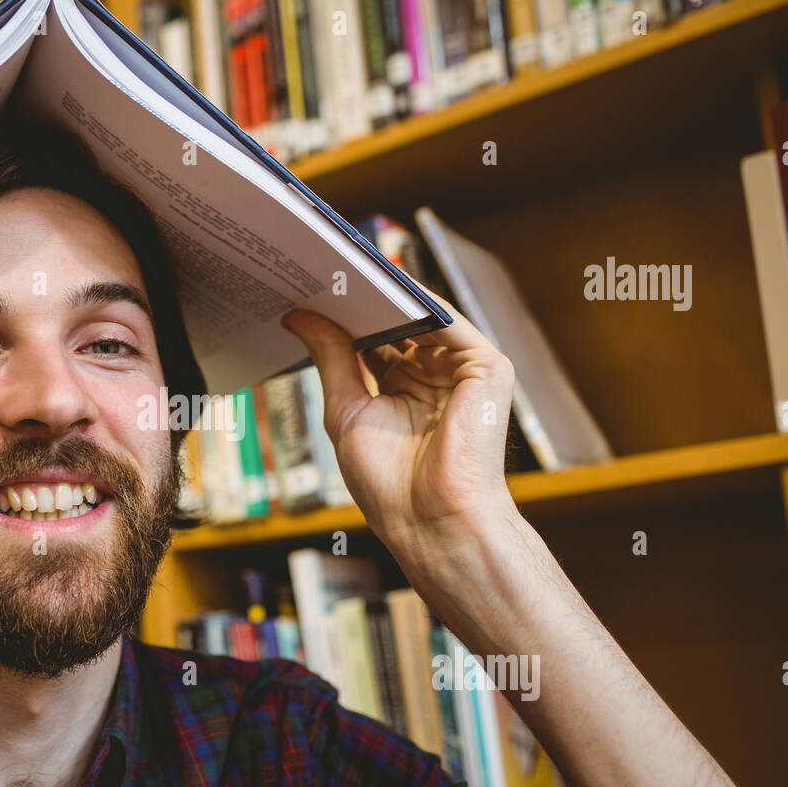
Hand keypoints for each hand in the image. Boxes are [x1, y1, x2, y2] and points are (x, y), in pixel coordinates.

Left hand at [280, 294, 518, 566]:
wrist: (430, 520)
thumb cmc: (389, 483)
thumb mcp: (345, 409)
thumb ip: (331, 356)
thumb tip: (300, 316)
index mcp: (403, 389)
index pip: (374, 338)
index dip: (345, 314)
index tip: (308, 287)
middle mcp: (434, 375)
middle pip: (398, 322)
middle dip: (362, 297)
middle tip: (320, 266)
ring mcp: (463, 370)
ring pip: (421, 317)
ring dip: (387, 293)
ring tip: (345, 269)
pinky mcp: (487, 368)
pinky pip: (449, 322)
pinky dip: (417, 302)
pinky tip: (384, 287)